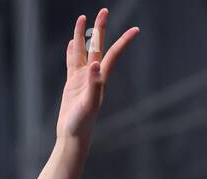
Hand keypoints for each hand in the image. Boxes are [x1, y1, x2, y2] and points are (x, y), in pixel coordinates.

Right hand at [56, 8, 138, 143]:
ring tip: (81, 18)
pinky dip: (72, 52)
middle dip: (100, 29)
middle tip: (103, 10)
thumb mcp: (88, 104)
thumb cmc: (81, 124)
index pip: (113, 54)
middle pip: (97, 47)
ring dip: (82, 36)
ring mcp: (82, 79)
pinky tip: (71, 43)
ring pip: (83, 52)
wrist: (73, 137)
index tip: (135, 29)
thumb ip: (92, 85)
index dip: (124, 41)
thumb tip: (95, 65)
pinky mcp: (72, 84)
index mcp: (100, 79)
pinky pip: (72, 63)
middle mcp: (93, 76)